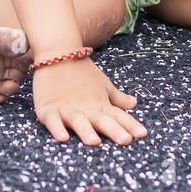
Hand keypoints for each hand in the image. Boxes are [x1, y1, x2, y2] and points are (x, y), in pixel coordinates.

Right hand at [31, 57, 146, 145]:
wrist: (56, 50)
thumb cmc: (81, 70)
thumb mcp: (102, 84)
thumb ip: (117, 97)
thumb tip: (134, 103)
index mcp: (99, 103)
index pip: (118, 116)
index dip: (130, 125)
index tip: (143, 134)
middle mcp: (85, 107)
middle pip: (101, 120)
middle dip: (114, 130)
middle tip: (126, 140)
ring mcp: (66, 108)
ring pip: (78, 121)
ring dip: (86, 131)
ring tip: (95, 142)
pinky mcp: (47, 109)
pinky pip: (52, 120)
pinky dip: (56, 128)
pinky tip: (62, 138)